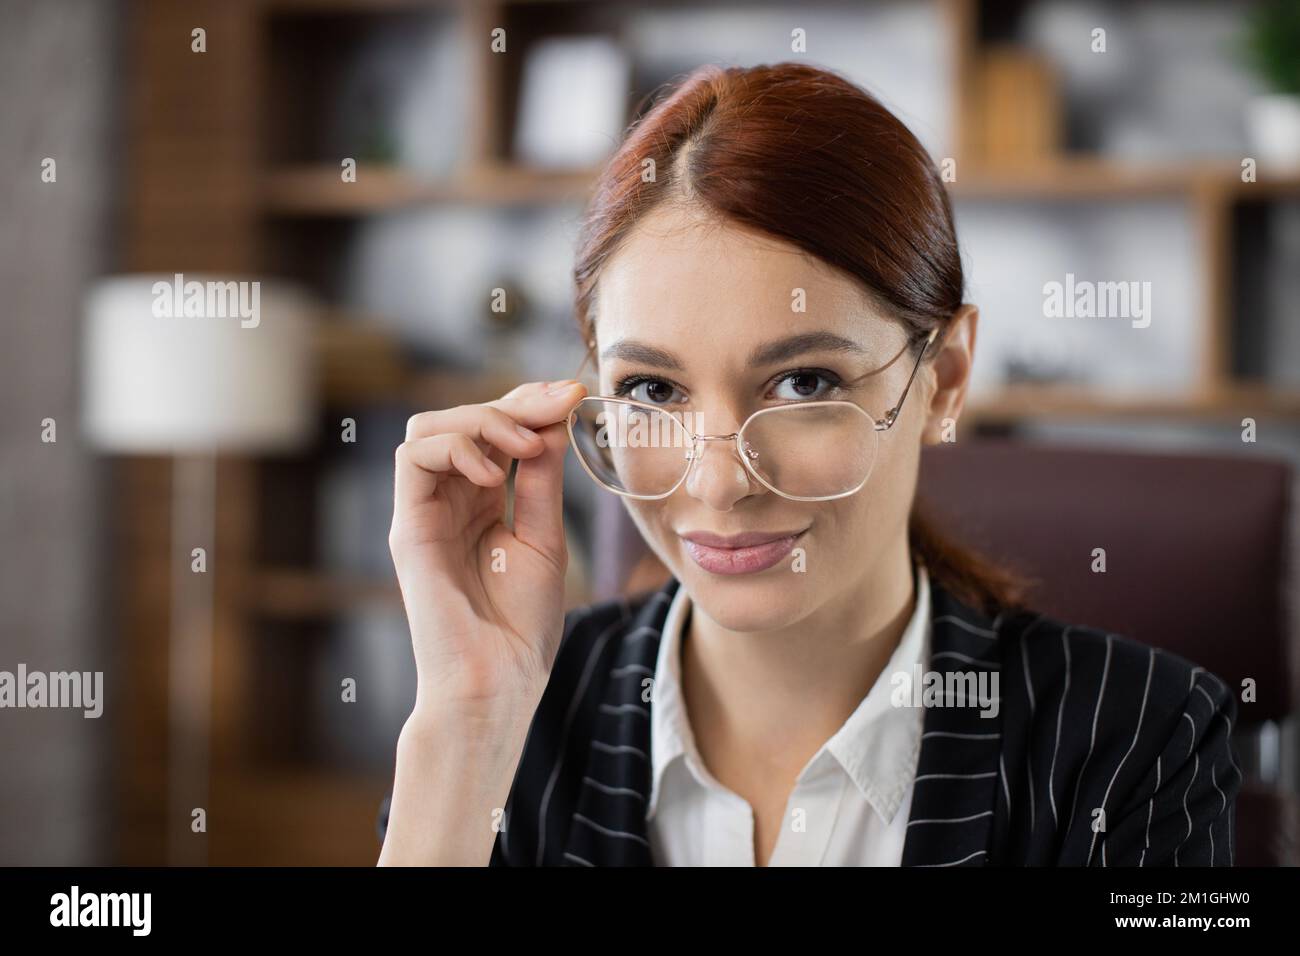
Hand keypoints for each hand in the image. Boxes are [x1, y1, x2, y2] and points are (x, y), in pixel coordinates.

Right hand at [388, 379, 587, 714]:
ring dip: (482, 420)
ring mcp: (424, 512)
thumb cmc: (519, 626)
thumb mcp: (544, 538)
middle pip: (461, 418)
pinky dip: (454, 448)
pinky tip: (491, 475)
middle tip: (556, 404)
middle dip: (513, 401)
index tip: (572, 394)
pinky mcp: (407, 528)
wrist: (496, 683)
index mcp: (480, 504)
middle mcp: (447, 502)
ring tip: (525, 447)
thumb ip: (540, 481)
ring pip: (430, 426)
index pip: (494, 433)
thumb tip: (550, 422)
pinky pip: (413, 458)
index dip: (528, 404)